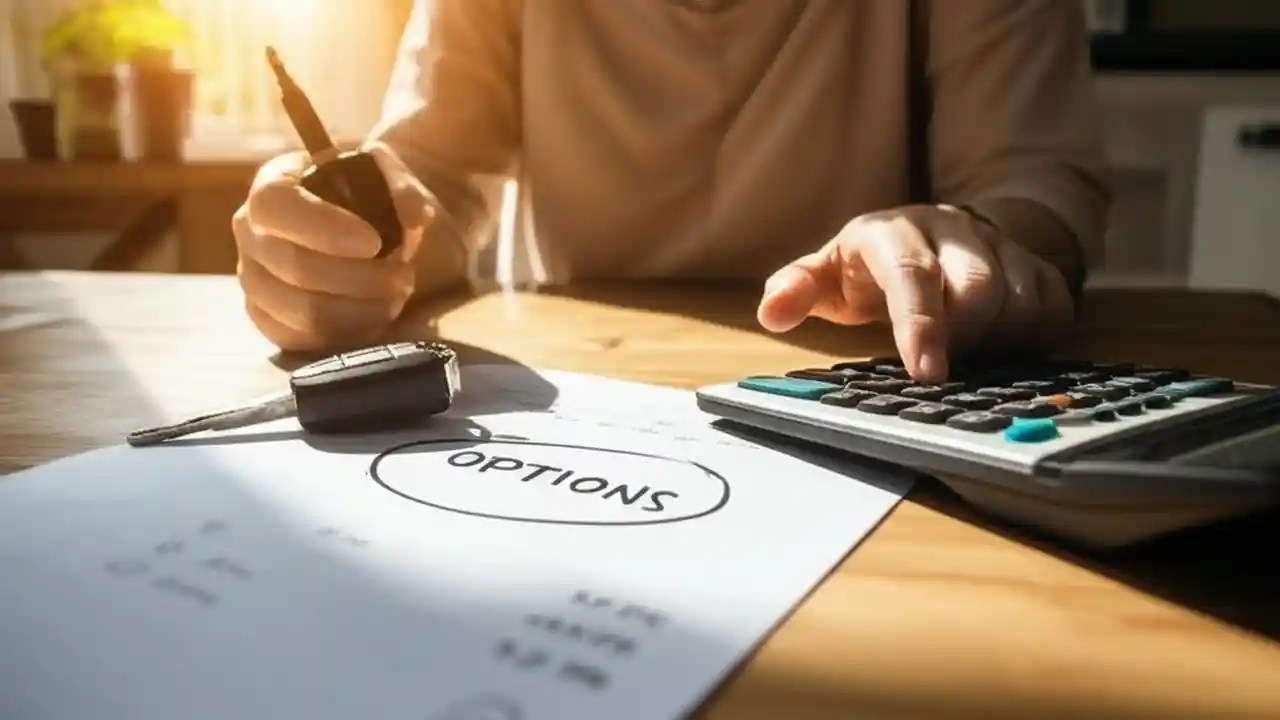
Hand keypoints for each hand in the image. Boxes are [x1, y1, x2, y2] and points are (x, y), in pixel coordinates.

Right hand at [233, 142, 431, 351]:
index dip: (323, 226)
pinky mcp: (269, 322)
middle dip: (360, 277)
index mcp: (274, 185)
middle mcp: (252, 233)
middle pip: (294, 266)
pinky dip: (349, 332)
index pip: (276, 204)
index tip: (374, 242)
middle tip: (404, 274)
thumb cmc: (381, 204)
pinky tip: (377, 314)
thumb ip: (405, 187)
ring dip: (362, 308)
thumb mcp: (396, 181)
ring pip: (303, 311)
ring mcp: (255, 281)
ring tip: (397, 293)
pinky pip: (303, 340)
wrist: (385, 243)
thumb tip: (416, 215)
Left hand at [756, 204, 1074, 382]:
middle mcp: (949, 229)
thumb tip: (772, 312)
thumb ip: (797, 290)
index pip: (911, 275)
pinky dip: (1036, 334)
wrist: (932, 235)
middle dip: (963, 338)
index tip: (926, 375)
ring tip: (970, 355)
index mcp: (892, 231)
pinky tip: (1006, 346)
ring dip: (999, 340)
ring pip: (1020, 297)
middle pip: (976, 287)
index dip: (921, 326)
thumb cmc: (869, 270)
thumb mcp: (827, 277)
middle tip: (943, 367)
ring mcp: (997, 243)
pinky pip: (1055, 303)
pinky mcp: (1035, 261)